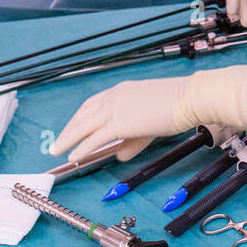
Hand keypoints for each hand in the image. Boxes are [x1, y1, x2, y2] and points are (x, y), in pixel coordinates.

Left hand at [49, 78, 192, 162]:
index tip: (73, 127)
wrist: (188, 99)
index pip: (93, 104)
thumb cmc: (176, 106)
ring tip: (57, 150)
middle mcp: (113, 97)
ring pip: (83, 126)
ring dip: (68, 139)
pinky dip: (81, 147)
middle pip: (83, 114)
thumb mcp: (151, 123)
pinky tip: (74, 155)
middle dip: (69, 129)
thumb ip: (133, 140)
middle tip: (58, 142)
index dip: (80, 117)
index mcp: (121, 91)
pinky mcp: (119, 123)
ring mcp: (115, 109)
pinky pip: (94, 138)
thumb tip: (120, 155)